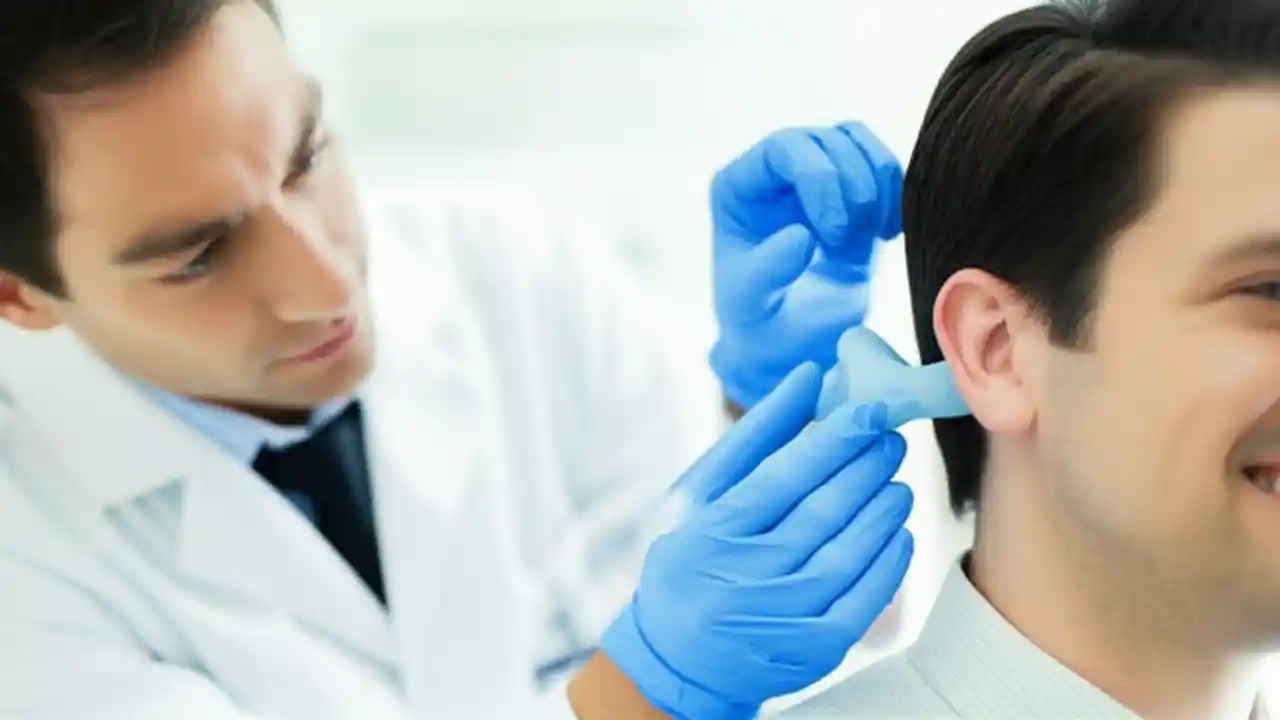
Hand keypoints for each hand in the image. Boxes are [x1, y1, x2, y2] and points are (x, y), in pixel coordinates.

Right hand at [601, 363, 913, 719]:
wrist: (679, 659)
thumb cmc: (691, 558)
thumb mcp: (699, 495)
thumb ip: (754, 436)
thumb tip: (806, 377)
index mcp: (712, 532)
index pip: (784, 478)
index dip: (834, 442)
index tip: (871, 410)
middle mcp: (746, 576)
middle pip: (822, 512)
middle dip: (866, 468)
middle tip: (891, 438)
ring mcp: (782, 617)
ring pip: (849, 553)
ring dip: (883, 510)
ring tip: (897, 481)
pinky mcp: (813, 649)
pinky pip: (864, 599)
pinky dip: (889, 562)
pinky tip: (897, 532)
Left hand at [711, 122, 902, 408]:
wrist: (793, 345)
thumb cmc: (761, 326)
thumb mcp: (750, 307)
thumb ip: (766, 272)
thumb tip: (799, 235)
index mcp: (738, 188)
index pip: (784, 148)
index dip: (820, 178)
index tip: (837, 234)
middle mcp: (774, 173)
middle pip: (827, 139)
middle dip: (853, 187)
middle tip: (856, 243)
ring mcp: (814, 177)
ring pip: (857, 141)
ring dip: (877, 186)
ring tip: (871, 239)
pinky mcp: (850, 192)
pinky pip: (881, 165)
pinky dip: (895, 194)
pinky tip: (886, 236)